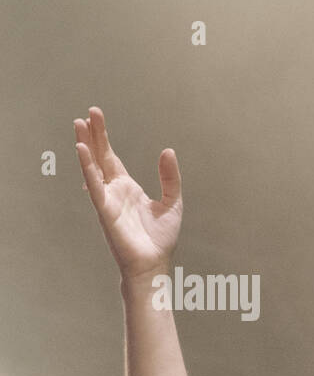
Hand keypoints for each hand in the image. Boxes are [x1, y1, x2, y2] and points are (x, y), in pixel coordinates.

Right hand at [74, 106, 181, 281]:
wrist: (155, 264)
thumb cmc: (160, 238)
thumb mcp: (172, 202)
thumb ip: (169, 177)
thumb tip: (168, 151)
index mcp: (127, 187)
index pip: (111, 157)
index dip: (104, 138)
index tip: (96, 116)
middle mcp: (113, 190)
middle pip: (100, 156)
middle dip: (94, 134)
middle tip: (88, 112)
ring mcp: (107, 199)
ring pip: (93, 167)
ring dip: (86, 145)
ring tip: (79, 124)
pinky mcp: (105, 210)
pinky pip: (94, 185)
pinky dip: (87, 168)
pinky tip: (82, 150)